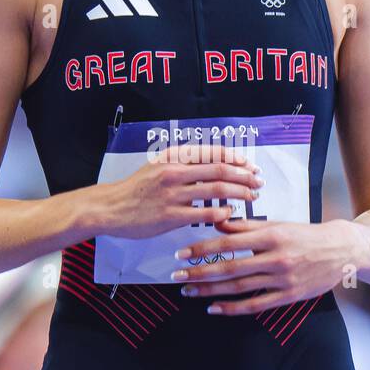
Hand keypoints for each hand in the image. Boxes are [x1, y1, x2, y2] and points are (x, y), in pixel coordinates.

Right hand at [99, 146, 263, 240]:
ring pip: (217, 191)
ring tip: (251, 197)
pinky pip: (204, 214)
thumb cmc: (136, 189)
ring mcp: (172, 194)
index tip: (250, 165)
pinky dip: (221, 213)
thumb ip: (183, 163)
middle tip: (259, 182)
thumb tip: (213, 164)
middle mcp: (175, 171)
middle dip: (245, 176)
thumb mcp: (158, 166)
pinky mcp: (170, 216)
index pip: (213, 153)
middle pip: (220, 171)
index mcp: (173, 157)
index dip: (236, 159)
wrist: (110, 207)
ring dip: (239, 194)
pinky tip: (230, 214)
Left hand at [170, 218, 362, 313]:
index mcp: (271, 235)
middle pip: (229, 268)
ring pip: (239, 288)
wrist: (342, 250)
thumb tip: (218, 222)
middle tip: (177, 276)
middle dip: (199, 272)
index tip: (182, 254)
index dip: (202, 249)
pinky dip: (232, 308)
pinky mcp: (288, 296)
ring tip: (189, 291)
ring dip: (210, 291)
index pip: (228, 243)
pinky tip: (214, 308)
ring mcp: (282, 279)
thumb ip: (247, 226)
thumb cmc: (306, 235)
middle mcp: (275, 258)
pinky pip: (255, 304)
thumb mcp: (277, 225)